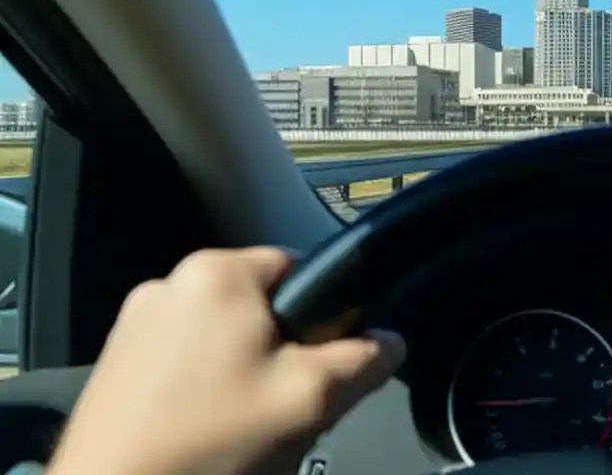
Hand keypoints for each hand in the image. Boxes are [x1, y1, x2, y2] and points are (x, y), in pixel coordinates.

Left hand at [47, 247, 405, 474]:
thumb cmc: (204, 447)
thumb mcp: (311, 400)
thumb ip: (363, 360)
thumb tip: (389, 343)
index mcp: (217, 273)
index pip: (302, 267)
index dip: (324, 317)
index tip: (318, 363)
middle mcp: (169, 284)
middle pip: (262, 307)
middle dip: (280, 352)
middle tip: (282, 404)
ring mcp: (136, 325)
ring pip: (224, 338)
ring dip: (242, 374)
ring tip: (239, 425)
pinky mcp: (117, 363)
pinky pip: (185, 362)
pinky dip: (204, 391)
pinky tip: (207, 432)